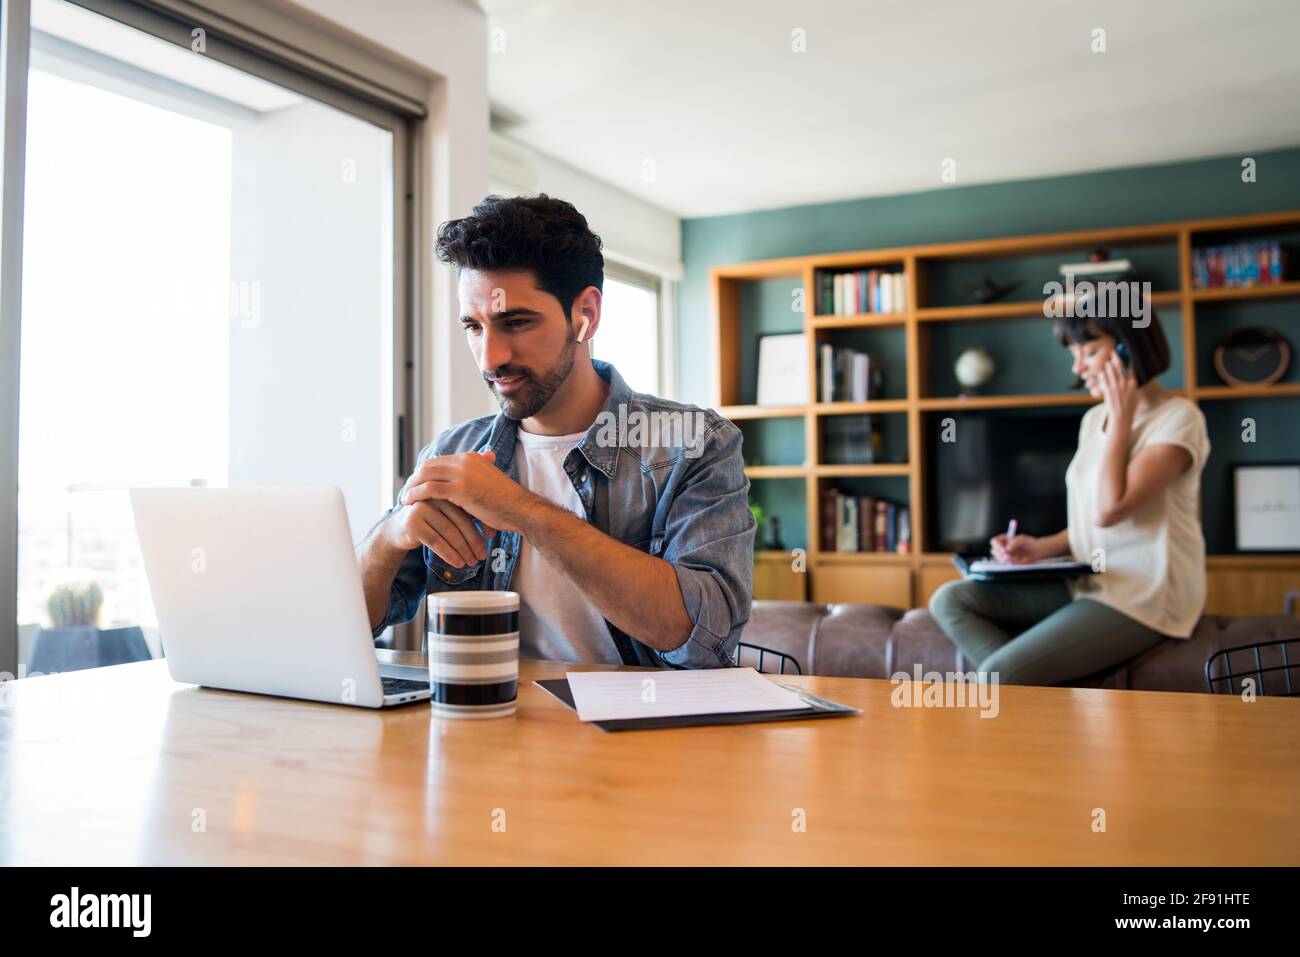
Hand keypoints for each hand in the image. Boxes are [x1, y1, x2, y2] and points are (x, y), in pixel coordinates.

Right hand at [384, 498, 493, 568]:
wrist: (399, 530)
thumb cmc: (431, 522)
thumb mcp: (450, 513)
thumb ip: (469, 512)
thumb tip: (498, 525)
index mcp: (446, 489)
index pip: (469, 507)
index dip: (481, 523)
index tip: (492, 537)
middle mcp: (434, 496)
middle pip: (460, 521)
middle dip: (474, 540)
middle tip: (483, 555)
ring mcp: (422, 508)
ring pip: (449, 532)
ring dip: (463, 550)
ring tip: (472, 562)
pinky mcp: (413, 522)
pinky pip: (436, 541)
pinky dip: (449, 554)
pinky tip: (458, 564)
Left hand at [399, 450, 533, 532]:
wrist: (520, 509)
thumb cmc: (507, 502)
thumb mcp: (490, 483)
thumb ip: (475, 480)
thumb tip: (464, 487)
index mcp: (472, 458)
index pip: (440, 460)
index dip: (425, 472)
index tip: (417, 483)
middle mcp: (465, 461)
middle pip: (429, 465)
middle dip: (415, 477)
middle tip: (406, 490)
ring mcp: (462, 474)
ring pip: (426, 475)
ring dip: (412, 486)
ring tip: (404, 498)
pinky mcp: (459, 489)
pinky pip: (430, 489)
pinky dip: (416, 494)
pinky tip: (409, 503)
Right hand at [990, 532, 1045, 563]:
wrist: (1036, 551)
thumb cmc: (1029, 543)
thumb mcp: (1022, 540)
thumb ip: (1014, 543)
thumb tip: (1007, 548)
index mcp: (1004, 539)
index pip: (994, 541)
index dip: (997, 545)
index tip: (1003, 550)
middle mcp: (1003, 546)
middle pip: (994, 550)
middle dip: (999, 554)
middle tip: (1007, 556)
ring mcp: (1005, 554)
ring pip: (998, 558)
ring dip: (1005, 559)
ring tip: (1015, 558)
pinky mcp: (1009, 561)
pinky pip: (1005, 563)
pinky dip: (1010, 562)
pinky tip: (1017, 560)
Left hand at [1098, 350, 1137, 427]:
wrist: (1122, 416)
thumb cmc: (1129, 406)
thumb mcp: (1135, 394)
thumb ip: (1133, 384)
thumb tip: (1133, 378)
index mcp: (1133, 382)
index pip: (1132, 367)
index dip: (1129, 359)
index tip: (1127, 353)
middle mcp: (1125, 383)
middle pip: (1120, 366)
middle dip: (1116, 357)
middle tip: (1113, 351)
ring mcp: (1116, 386)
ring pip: (1111, 371)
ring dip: (1108, 365)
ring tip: (1106, 361)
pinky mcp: (1108, 390)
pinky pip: (1104, 379)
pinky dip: (1102, 374)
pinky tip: (1101, 372)